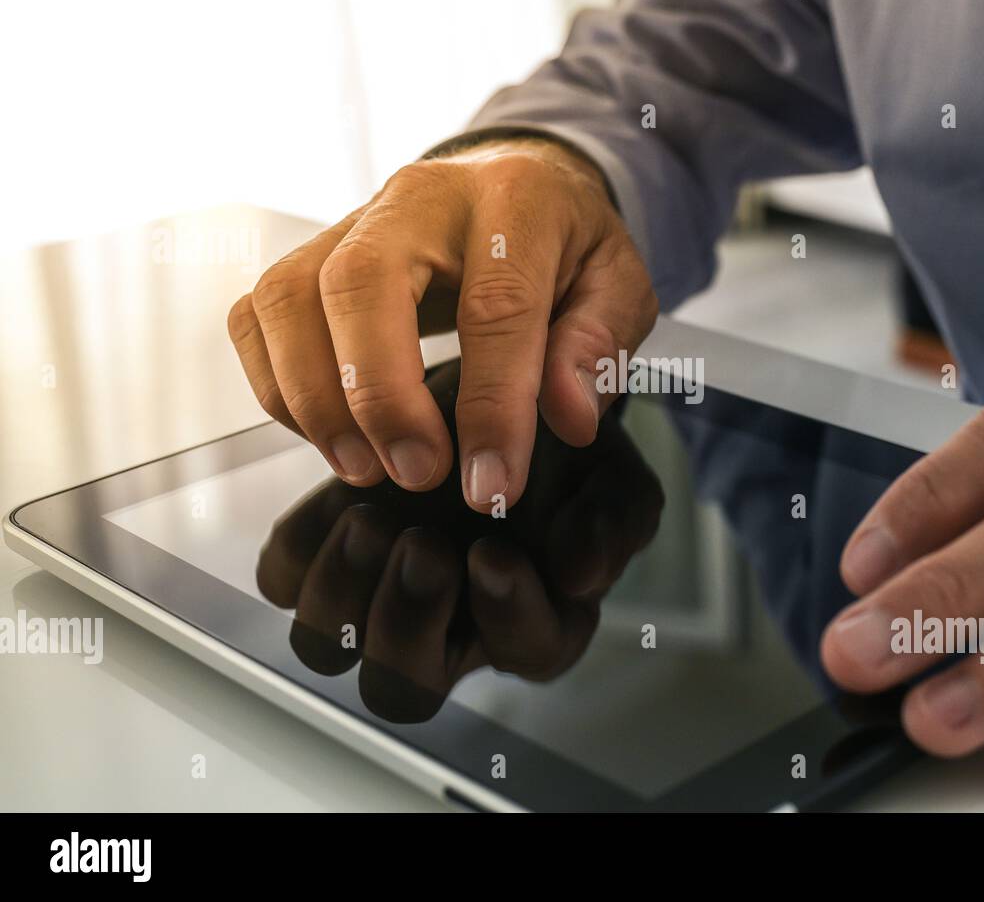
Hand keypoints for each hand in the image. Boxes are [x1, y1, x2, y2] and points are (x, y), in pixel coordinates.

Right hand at [227, 138, 657, 510]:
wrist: (517, 182)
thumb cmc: (566, 246)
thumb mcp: (617, 285)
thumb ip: (597, 346)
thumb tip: (566, 417)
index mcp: (515, 199)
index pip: (496, 305)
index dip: (493, 405)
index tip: (493, 483)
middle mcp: (420, 197)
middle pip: (363, 282)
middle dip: (381, 395)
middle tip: (417, 473)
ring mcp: (352, 221)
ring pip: (292, 295)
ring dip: (317, 398)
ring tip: (366, 466)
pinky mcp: (309, 253)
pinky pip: (258, 314)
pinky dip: (277, 384)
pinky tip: (327, 431)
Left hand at [255, 361, 663, 721]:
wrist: (489, 381)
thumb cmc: (551, 441)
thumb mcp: (609, 471)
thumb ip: (613, 519)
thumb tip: (585, 573)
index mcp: (533, 614)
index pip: (524, 651)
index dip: (507, 612)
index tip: (495, 553)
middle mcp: (451, 622)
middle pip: (404, 686)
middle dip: (407, 621)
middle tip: (424, 545)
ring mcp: (379, 592)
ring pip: (328, 648)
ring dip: (344, 591)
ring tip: (371, 519)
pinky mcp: (325, 550)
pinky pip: (285, 578)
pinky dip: (303, 547)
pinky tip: (342, 501)